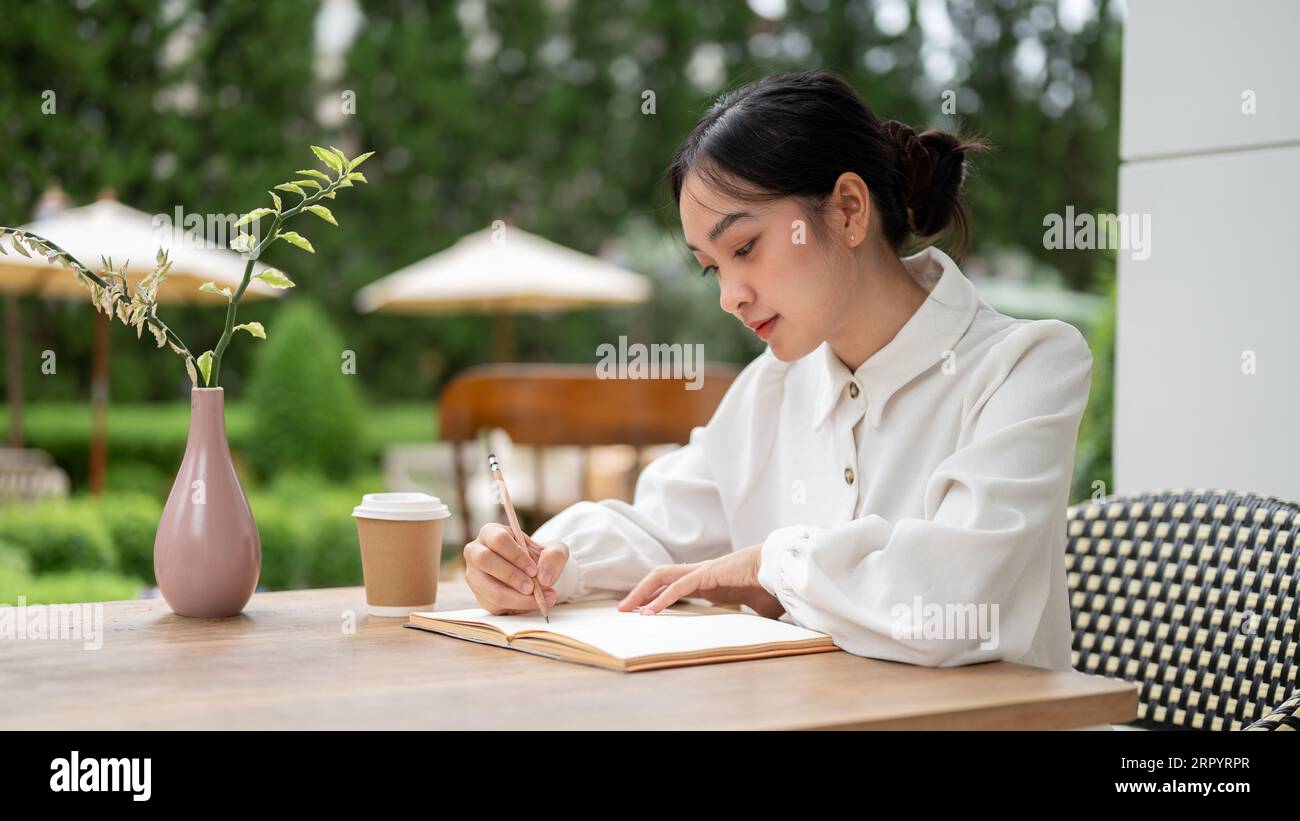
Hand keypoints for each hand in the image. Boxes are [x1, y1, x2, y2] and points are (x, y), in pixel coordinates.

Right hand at [463, 523, 568, 614]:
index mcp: (491, 532)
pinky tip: (532, 603)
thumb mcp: (554, 552)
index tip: (533, 570)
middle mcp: (476, 552)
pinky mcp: (479, 595)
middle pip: (485, 560)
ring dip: (515, 597)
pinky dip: (515, 607)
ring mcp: (474, 575)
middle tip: (532, 587)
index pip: (498, 539)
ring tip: (538, 599)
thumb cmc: (540, 558)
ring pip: (489, 588)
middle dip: (511, 576)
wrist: (535, 575)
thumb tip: (544, 577)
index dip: (516, 555)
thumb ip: (554, 557)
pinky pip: (493, 604)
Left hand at [617, 544, 784, 619]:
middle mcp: (700, 573)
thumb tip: (761, 637)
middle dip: (639, 592)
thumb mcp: (758, 609)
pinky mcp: (707, 574)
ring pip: (662, 577)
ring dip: (642, 592)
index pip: (674, 585)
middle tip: (622, 610)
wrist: (784, 568)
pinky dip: (660, 599)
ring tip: (626, 610)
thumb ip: (753, 619)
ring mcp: (702, 571)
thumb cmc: (772, 586)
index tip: (642, 611)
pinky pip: (678, 587)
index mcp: (709, 581)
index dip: (655, 596)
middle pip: (660, 578)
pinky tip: (648, 612)